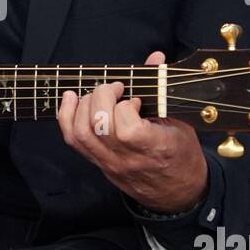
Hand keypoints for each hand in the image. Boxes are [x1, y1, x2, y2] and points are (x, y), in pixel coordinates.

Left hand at [57, 50, 207, 212]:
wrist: (176, 192)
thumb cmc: (182, 154)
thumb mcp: (182, 121)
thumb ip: (163, 89)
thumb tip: (155, 58)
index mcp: (155, 148)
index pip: (126, 130)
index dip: (124, 107)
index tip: (135, 99)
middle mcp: (128, 159)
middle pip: (97, 126)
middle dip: (101, 96)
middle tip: (115, 89)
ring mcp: (110, 163)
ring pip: (81, 134)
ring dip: (83, 105)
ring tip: (98, 94)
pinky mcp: (98, 164)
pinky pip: (74, 141)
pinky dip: (67, 116)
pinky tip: (72, 99)